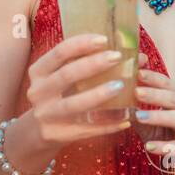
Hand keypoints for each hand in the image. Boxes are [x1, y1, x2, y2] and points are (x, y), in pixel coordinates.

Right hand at [22, 33, 131, 151]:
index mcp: (39, 71)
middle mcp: (38, 92)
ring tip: (122, 86)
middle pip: (67, 75)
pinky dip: (108, 124)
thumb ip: (88, 64)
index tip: (105, 39)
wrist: (41, 130)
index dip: (81, 44)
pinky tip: (126, 117)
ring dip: (99, 94)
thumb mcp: (62, 77)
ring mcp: (46, 115)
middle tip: (118, 57)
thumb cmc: (61, 95)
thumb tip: (137, 57)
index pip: (59, 52)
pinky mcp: (57, 134)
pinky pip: (87, 129)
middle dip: (93, 64)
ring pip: (74, 104)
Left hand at [133, 60, 174, 174]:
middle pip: (173, 98)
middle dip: (154, 94)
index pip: (168, 83)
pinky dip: (164, 146)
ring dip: (158, 116)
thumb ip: (137, 108)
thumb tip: (112, 98)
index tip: (137, 72)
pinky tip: (148, 147)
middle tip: (136, 92)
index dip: (154, 77)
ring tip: (139, 117)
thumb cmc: (168, 132)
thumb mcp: (152, 119)